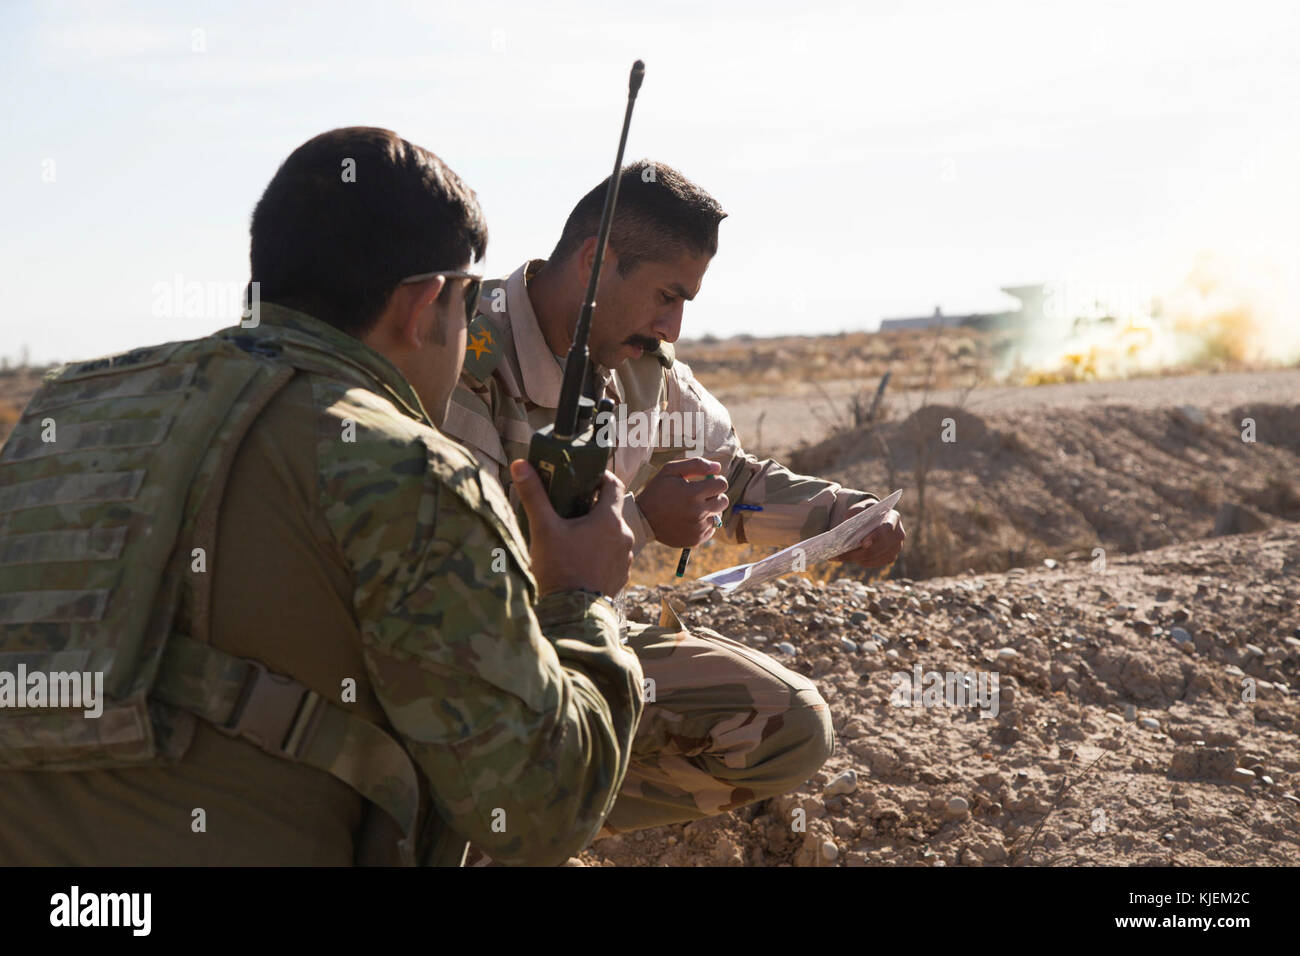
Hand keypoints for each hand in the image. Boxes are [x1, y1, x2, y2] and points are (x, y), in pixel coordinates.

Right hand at [511, 461, 634, 597]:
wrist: (572, 613)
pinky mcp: (621, 576)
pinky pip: (614, 555)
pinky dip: (601, 551)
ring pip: (613, 534)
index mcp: (610, 519)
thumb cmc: (559, 568)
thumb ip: (533, 495)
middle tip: (570, 507)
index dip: (599, 477)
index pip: (613, 484)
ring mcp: (626, 558)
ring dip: (598, 530)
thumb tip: (520, 464)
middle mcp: (624, 536)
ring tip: (573, 534)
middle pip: (612, 510)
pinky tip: (580, 557)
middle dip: (593, 506)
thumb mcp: (543, 528)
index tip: (583, 478)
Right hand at [635, 458, 728, 547]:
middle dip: (715, 495)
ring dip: (709, 510)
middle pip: (724, 501)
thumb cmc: (657, 491)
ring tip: (692, 508)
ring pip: (718, 515)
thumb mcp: (670, 470)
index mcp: (693, 493)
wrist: (642, 520)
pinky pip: (711, 529)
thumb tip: (718, 467)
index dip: (715, 480)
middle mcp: (698, 512)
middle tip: (700, 495)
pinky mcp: (696, 540)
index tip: (706, 482)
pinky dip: (703, 523)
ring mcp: (698, 528)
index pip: (722, 484)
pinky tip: (690, 519)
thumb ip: (696, 464)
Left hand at [831, 505, 905, 568]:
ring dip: (857, 558)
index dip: (876, 537)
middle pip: (879, 547)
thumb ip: (855, 511)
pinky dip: (861, 561)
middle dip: (860, 552)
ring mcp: (896, 547)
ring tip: (840, 556)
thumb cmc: (866, 513)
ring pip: (875, 557)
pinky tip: (849, 558)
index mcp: (893, 517)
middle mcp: (899, 534)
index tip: (863, 544)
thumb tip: (847, 523)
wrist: (874, 520)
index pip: (887, 528)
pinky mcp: (891, 558)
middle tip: (841, 555)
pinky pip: (874, 563)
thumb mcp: (860, 507)